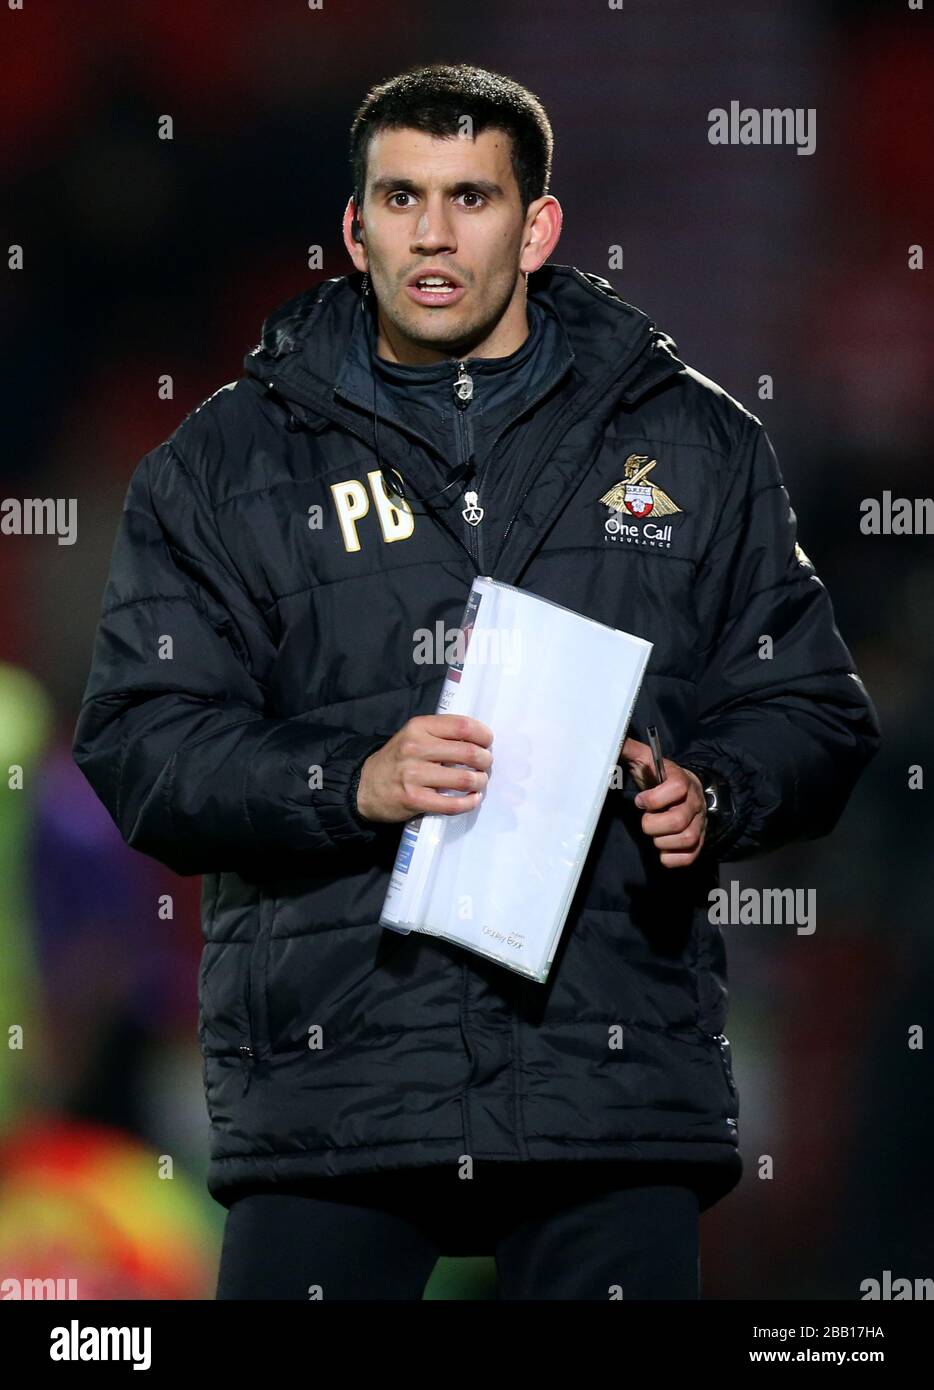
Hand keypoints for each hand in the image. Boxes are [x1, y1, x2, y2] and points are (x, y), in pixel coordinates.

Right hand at [357, 714, 493, 821]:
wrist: (365, 786)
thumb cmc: (397, 760)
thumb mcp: (413, 736)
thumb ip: (441, 733)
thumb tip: (479, 740)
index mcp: (418, 727)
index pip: (462, 725)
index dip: (483, 735)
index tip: (487, 742)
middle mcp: (415, 748)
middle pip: (469, 752)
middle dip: (485, 760)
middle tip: (485, 764)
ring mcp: (414, 775)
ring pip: (464, 778)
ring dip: (480, 781)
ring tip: (479, 782)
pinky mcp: (414, 799)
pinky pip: (452, 803)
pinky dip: (469, 802)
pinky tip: (472, 799)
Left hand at [619, 736, 706, 868]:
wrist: (686, 788)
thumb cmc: (659, 777)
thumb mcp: (646, 759)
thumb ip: (630, 750)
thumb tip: (611, 740)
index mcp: (681, 780)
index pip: (676, 788)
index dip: (654, 798)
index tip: (640, 801)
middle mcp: (694, 802)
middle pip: (678, 820)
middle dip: (653, 825)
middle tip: (645, 821)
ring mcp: (699, 823)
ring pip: (687, 839)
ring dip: (663, 842)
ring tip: (654, 835)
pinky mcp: (699, 840)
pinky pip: (691, 856)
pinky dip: (673, 858)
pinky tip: (662, 850)